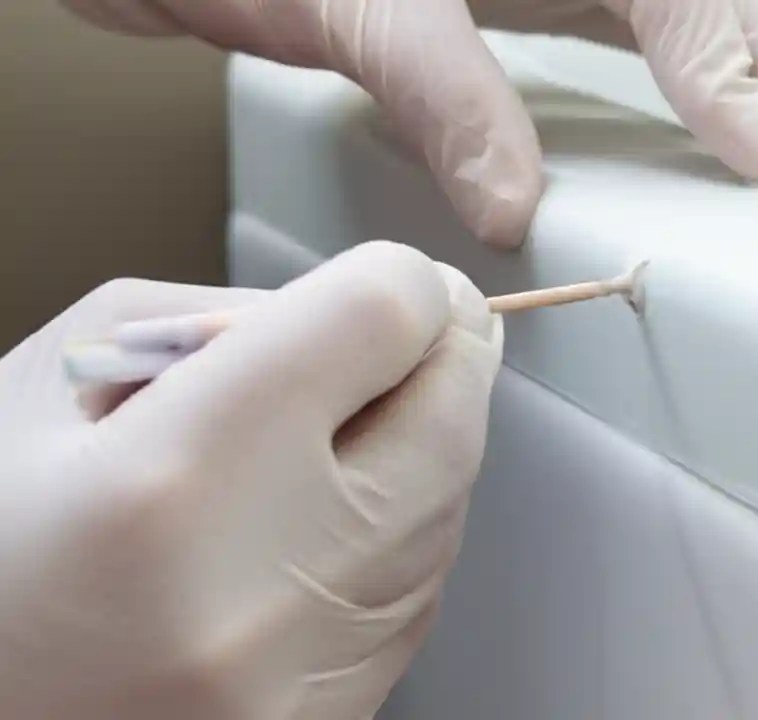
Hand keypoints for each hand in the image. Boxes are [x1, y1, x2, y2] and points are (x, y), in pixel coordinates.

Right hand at [0, 241, 502, 718]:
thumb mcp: (42, 401)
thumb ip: (197, 327)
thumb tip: (329, 316)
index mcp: (176, 481)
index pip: (377, 321)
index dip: (401, 280)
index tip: (389, 281)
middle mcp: (263, 587)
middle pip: (448, 421)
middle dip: (447, 355)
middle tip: (424, 327)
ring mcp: (306, 675)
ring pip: (447, 512)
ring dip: (424, 444)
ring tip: (354, 424)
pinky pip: (416, 594)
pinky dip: (398, 534)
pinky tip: (325, 520)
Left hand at [61, 0, 757, 246]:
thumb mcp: (352, 0)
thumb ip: (443, 89)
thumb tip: (513, 196)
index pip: (683, 2)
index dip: (743, 86)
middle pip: (713, 0)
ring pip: (682, 15)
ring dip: (750, 83)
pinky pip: (624, 30)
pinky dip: (676, 77)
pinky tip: (697, 121)